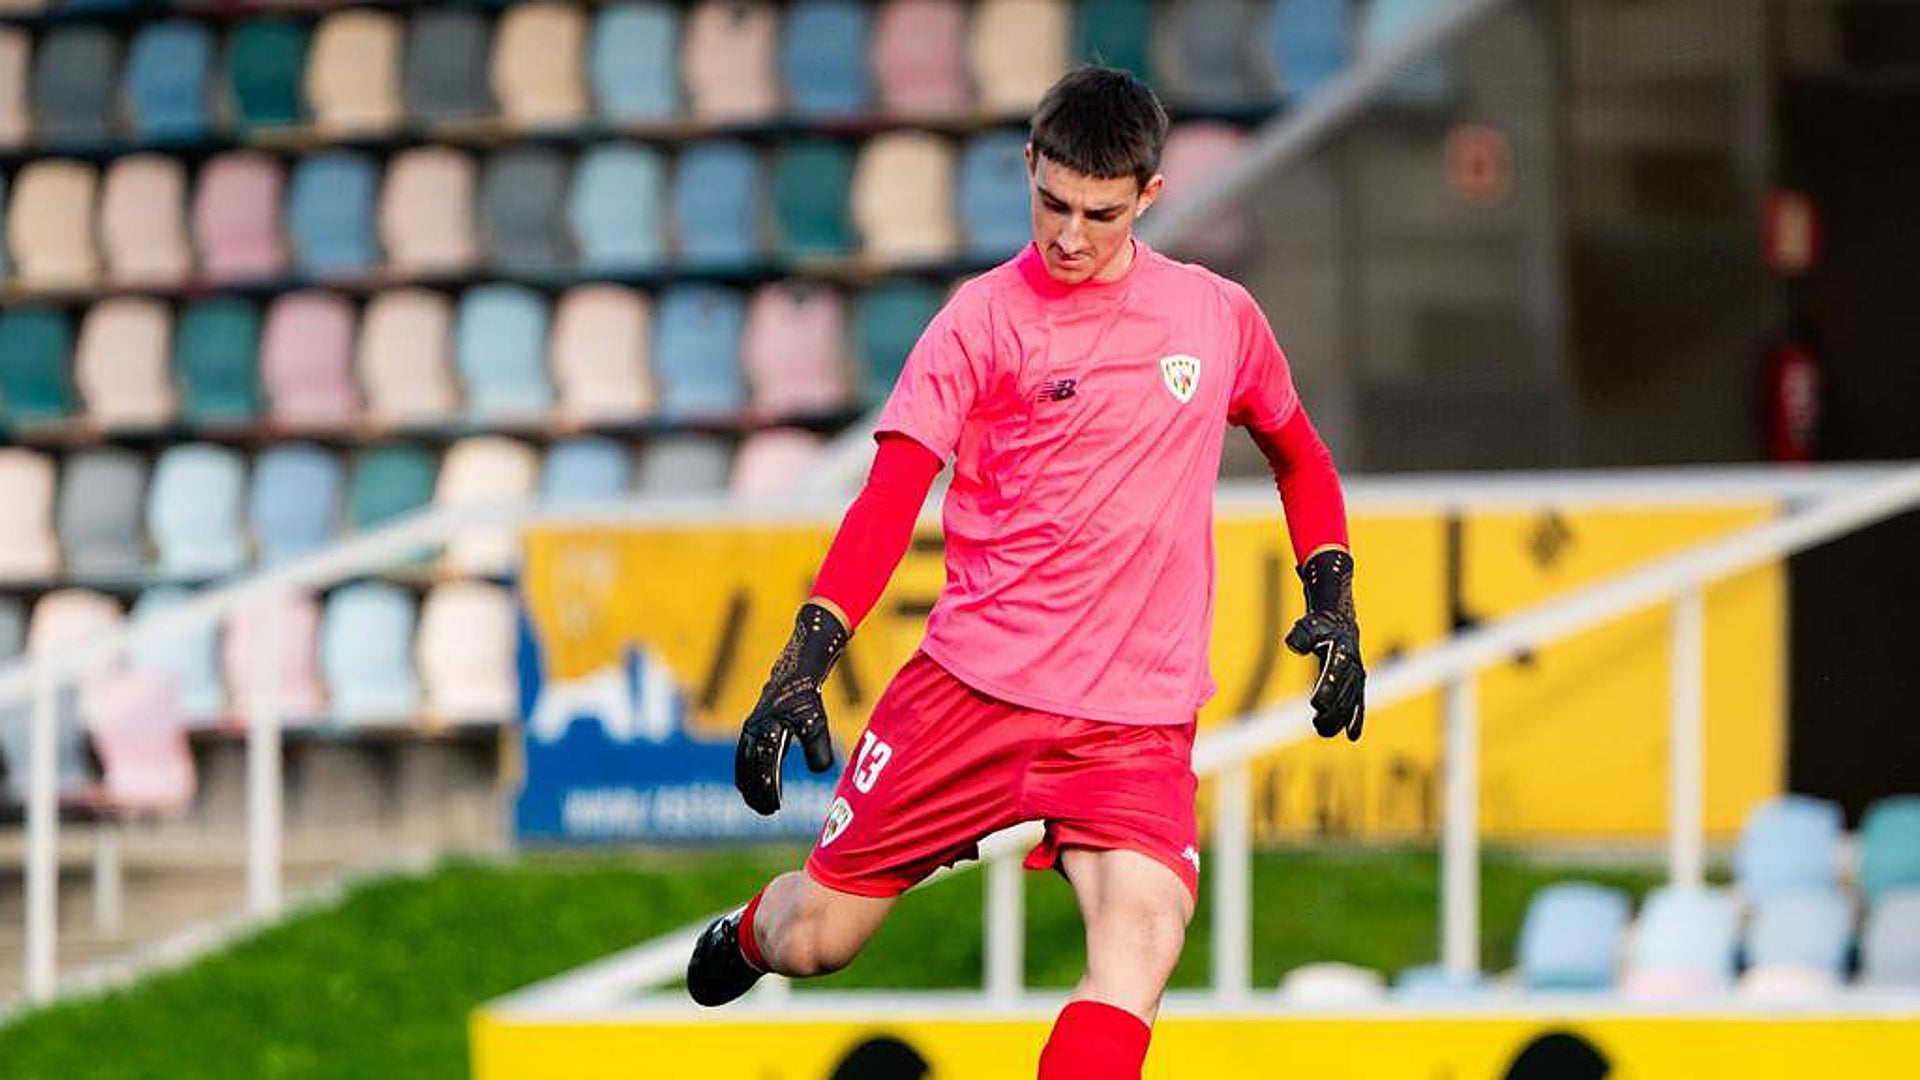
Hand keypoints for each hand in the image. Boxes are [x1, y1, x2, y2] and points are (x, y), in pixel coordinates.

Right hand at [735, 602, 848, 814]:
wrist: (795, 670)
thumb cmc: (807, 696)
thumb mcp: (816, 720)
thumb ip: (817, 745)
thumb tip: (820, 771)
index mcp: (767, 730)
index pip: (764, 767)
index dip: (768, 789)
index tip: (775, 807)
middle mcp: (753, 730)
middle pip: (749, 769)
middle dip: (756, 792)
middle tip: (767, 811)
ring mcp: (749, 729)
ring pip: (743, 764)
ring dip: (749, 785)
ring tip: (758, 804)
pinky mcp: (751, 727)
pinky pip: (743, 756)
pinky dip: (745, 772)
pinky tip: (751, 785)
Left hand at [1284, 549, 1364, 741]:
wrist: (1340, 626)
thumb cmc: (1320, 627)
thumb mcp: (1310, 626)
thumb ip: (1302, 635)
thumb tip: (1293, 645)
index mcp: (1342, 650)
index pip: (1334, 671)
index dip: (1327, 687)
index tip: (1316, 703)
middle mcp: (1353, 666)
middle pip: (1344, 692)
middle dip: (1332, 710)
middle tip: (1316, 723)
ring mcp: (1357, 678)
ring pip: (1350, 702)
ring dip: (1338, 719)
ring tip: (1321, 730)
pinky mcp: (1356, 687)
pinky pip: (1359, 705)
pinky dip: (1356, 720)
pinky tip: (1353, 736)